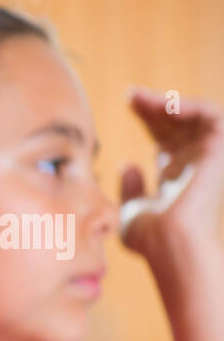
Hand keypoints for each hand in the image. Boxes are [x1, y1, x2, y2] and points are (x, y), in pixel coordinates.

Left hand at [119, 88, 223, 260]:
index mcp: (177, 177)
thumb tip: (128, 165)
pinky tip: (163, 103)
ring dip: (167, 103)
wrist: (169, 244)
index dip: (149, 119)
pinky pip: (211, 115)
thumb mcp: (132, 211)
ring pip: (193, 116)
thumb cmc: (151, 238)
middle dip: (153, 107)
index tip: (126, 103)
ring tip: (140, 98)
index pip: (166, 138)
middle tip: (129, 96)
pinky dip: (188, 106)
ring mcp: (208, 157)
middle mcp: (195, 164)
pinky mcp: (218, 151)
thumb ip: (131, 189)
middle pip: (177, 124)